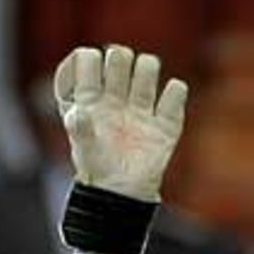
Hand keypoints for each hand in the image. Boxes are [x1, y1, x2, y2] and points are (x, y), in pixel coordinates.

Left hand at [54, 44, 186, 201]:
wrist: (123, 197)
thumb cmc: (98, 170)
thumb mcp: (84, 151)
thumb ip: (79, 129)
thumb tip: (78, 113)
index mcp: (91, 98)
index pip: (86, 60)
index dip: (88, 59)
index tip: (90, 74)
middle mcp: (115, 97)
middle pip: (119, 55)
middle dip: (119, 60)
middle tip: (118, 86)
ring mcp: (141, 108)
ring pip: (147, 66)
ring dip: (146, 69)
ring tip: (141, 96)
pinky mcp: (164, 123)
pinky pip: (176, 94)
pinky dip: (175, 93)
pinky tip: (166, 103)